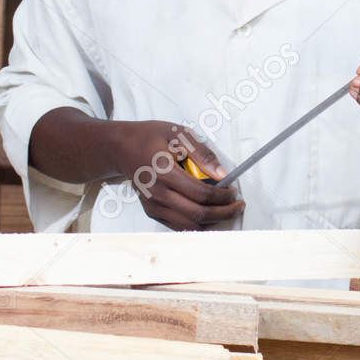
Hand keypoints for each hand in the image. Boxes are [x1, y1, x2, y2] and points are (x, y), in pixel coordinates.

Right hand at [111, 120, 244, 230]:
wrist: (121, 148)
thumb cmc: (149, 138)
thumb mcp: (178, 133)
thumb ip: (202, 153)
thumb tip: (222, 173)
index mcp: (164, 173)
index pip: (201, 194)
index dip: (223, 197)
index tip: (234, 192)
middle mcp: (157, 194)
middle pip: (197, 215)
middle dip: (223, 213)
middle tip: (237, 206)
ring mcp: (153, 206)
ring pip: (189, 226)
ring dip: (212, 222)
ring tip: (226, 210)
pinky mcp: (152, 212)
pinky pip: (178, 225)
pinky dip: (197, 223)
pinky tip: (209, 212)